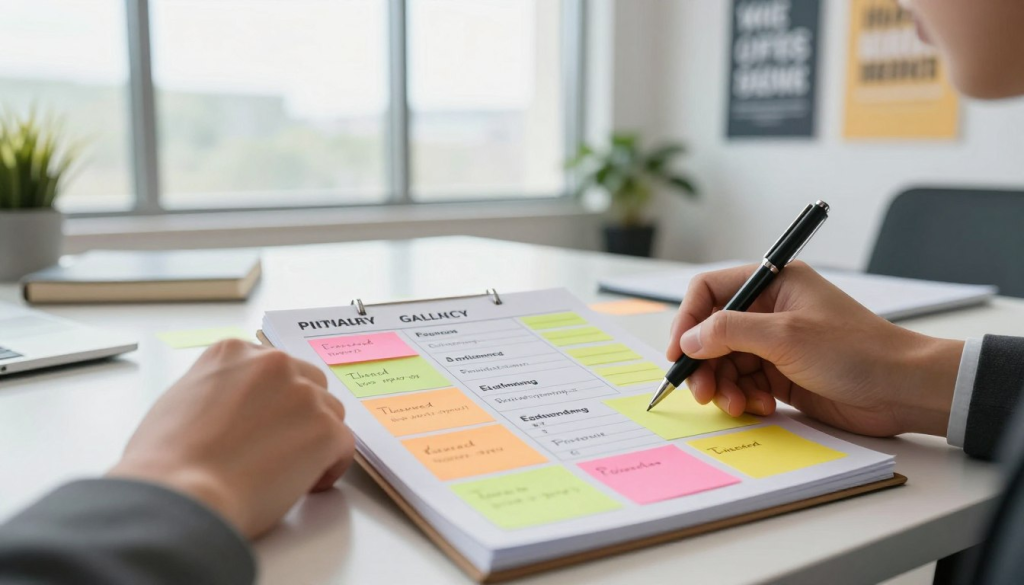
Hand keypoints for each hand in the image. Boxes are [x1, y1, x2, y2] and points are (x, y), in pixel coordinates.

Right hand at [108, 340, 355, 537]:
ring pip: (330, 412)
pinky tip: (307, 483)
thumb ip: (214, 390)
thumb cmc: (166, 463)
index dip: (270, 399)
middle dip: (299, 413)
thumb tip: (231, 408)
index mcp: (232, 352)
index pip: (271, 367)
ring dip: (315, 438)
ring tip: (287, 469)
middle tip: (279, 447)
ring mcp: (303, 394)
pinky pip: (344, 445)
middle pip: (308, 382)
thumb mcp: (177, 401)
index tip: (262, 422)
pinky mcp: (325, 429)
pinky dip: (331, 466)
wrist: (181, 495)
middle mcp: (272, 363)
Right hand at [667, 262, 962, 436]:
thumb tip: (689, 339)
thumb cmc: (856, 352)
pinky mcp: (782, 373)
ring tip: (737, 404)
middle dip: (704, 362)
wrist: (902, 390)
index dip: (688, 320)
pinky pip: (745, 382)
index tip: (679, 352)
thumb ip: (729, 332)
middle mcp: (770, 309)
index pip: (710, 291)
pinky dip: (744, 396)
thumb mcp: (786, 336)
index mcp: (773, 283)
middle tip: (703, 391)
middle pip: (712, 332)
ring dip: (724, 385)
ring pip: (725, 361)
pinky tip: (760, 406)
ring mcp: (775, 343)